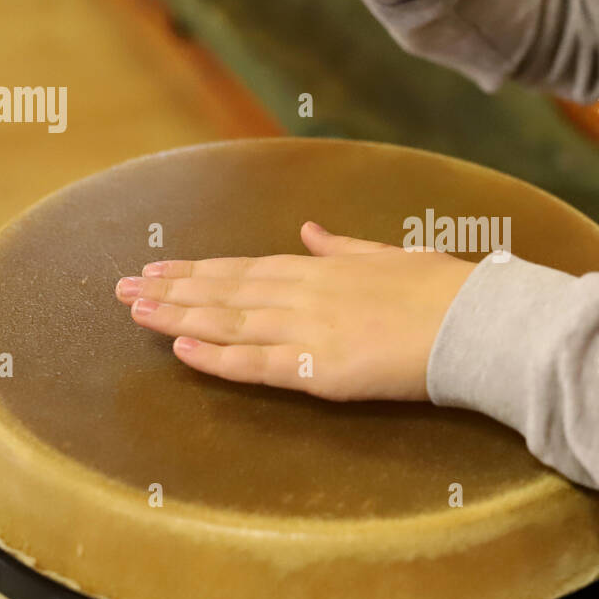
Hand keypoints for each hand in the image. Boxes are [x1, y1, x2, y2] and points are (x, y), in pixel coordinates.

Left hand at [114, 222, 476, 400]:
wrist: (475, 321)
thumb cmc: (444, 288)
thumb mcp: (391, 252)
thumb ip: (344, 247)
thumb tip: (309, 230)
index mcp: (323, 267)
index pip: (245, 268)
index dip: (199, 270)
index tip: (161, 268)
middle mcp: (305, 293)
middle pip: (225, 292)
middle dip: (172, 290)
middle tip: (122, 288)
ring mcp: (308, 329)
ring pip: (229, 323)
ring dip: (178, 318)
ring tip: (135, 312)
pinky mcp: (320, 369)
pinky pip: (256, 365)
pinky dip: (216, 358)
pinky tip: (181, 350)